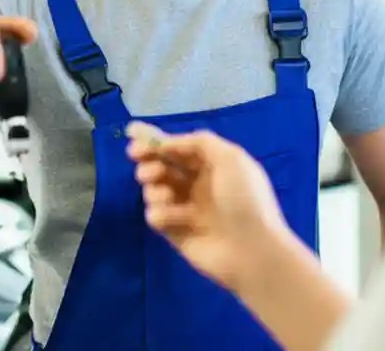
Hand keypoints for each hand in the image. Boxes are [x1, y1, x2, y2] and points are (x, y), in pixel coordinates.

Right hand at [127, 122, 291, 290]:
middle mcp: (197, 185)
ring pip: (154, 189)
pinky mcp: (175, 232)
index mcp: (212, 166)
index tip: (132, 132)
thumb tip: (169, 143)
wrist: (252, 251)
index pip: (179, 148)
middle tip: (137, 157)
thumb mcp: (231, 158)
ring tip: (164, 193)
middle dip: (148, 159)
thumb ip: (200, 142)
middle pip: (162, 166)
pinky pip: (156, 215)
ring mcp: (185, 209)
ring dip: (153, 185)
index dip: (155, 139)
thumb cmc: (245, 200)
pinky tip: (173, 218)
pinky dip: (160, 212)